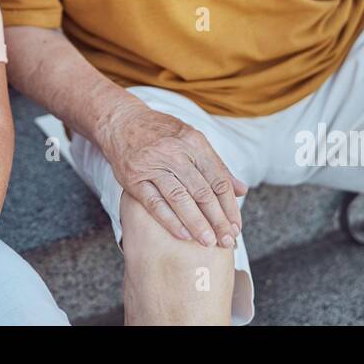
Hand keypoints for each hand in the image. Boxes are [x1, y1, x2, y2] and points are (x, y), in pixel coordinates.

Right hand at [100, 100, 246, 246]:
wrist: (121, 121)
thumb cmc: (161, 133)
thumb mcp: (191, 140)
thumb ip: (216, 166)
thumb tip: (242, 190)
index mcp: (194, 142)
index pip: (218, 179)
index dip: (230, 206)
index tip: (236, 226)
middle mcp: (174, 152)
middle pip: (202, 191)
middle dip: (217, 219)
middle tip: (227, 241)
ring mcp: (152, 165)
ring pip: (180, 199)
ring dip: (197, 223)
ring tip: (208, 242)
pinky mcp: (133, 178)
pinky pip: (154, 203)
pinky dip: (170, 220)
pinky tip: (184, 235)